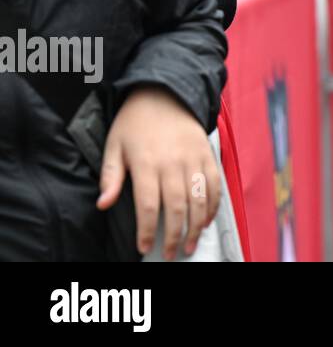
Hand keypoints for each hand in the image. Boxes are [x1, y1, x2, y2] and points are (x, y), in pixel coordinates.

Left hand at [96, 85, 221, 259]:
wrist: (165, 93)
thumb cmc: (135, 122)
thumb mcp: (114, 145)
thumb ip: (111, 176)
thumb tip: (102, 204)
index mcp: (147, 163)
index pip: (149, 206)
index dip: (148, 231)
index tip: (145, 248)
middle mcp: (173, 163)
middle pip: (178, 207)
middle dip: (175, 235)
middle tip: (170, 254)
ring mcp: (193, 159)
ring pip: (199, 199)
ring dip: (197, 225)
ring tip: (191, 244)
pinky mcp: (207, 155)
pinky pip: (214, 184)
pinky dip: (213, 204)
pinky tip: (207, 219)